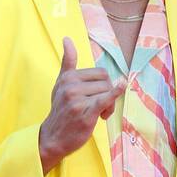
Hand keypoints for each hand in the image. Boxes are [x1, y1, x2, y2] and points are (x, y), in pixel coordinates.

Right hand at [38, 36, 126, 172]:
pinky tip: (123, 85)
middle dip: (108, 95)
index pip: (100, 73)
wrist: (53, 138)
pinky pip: (104, 99)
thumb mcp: (60, 83)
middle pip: (106, 82)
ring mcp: (78, 100)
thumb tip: (67, 38)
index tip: (95, 97)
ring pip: (107, 93)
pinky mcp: (86, 113)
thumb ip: (67, 62)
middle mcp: (72, 86)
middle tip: (99, 109)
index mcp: (68, 77)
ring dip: (109, 106)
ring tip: (98, 116)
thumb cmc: (61, 110)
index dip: (103, 85)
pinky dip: (115, 93)